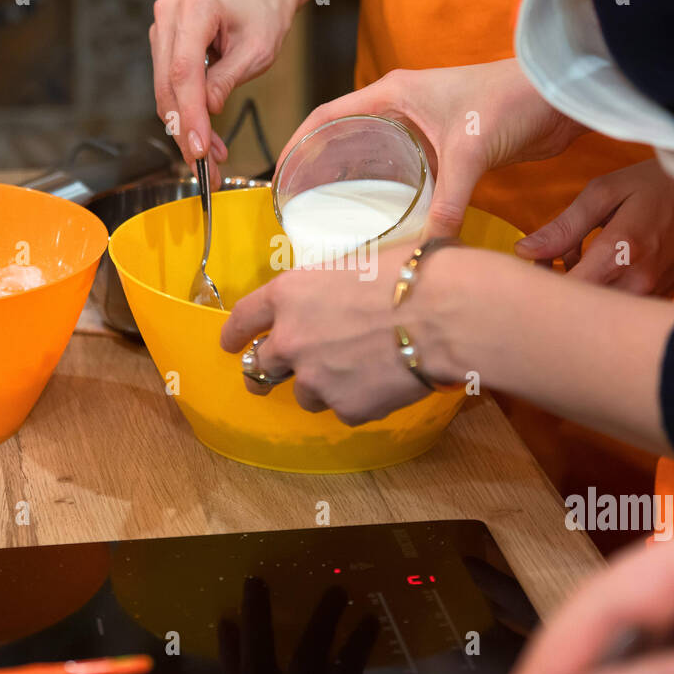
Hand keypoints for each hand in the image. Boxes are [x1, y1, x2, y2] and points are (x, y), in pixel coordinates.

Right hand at [150, 0, 291, 169]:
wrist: (256, 1)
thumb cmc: (260, 19)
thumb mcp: (256, 51)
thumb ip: (228, 78)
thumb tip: (208, 110)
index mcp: (195, 9)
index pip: (184, 71)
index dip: (191, 113)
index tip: (200, 148)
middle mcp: (169, 16)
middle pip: (169, 86)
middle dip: (187, 131)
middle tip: (206, 168)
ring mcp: (161, 33)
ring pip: (166, 94)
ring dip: (186, 130)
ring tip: (212, 160)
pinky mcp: (162, 50)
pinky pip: (170, 91)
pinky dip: (186, 119)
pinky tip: (204, 141)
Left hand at [219, 254, 444, 425]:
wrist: (444, 314)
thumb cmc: (410, 274)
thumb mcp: (357, 264)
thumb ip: (331, 290)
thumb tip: (340, 297)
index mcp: (289, 294)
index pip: (243, 318)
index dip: (234, 333)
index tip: (229, 343)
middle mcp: (291, 339)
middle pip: (259, 365)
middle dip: (263, 371)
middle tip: (273, 376)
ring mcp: (315, 379)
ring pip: (304, 394)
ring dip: (321, 386)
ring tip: (358, 370)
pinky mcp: (345, 408)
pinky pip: (344, 409)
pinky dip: (359, 400)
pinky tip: (385, 382)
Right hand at [282, 60, 586, 237]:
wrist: (560, 94)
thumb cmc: (512, 99)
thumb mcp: (470, 149)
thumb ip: (447, 199)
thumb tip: (428, 248)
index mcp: (392, 94)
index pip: (328, 115)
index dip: (299, 142)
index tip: (280, 176)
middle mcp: (402, 108)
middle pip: (347, 139)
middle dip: (323, 171)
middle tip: (305, 211)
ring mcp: (426, 128)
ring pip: (378, 159)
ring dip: (359, 185)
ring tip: (338, 223)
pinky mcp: (450, 148)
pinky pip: (409, 173)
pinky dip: (395, 194)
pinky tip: (390, 222)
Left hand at [515, 158, 673, 295]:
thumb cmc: (653, 185)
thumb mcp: (604, 193)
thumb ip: (564, 226)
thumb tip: (524, 251)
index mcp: (622, 251)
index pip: (568, 291)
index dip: (543, 283)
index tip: (534, 264)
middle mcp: (640, 280)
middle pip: (582, 305)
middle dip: (559, 287)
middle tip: (551, 259)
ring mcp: (655, 293)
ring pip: (600, 309)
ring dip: (582, 288)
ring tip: (580, 255)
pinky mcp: (663, 297)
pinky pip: (622, 306)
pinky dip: (605, 290)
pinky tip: (604, 268)